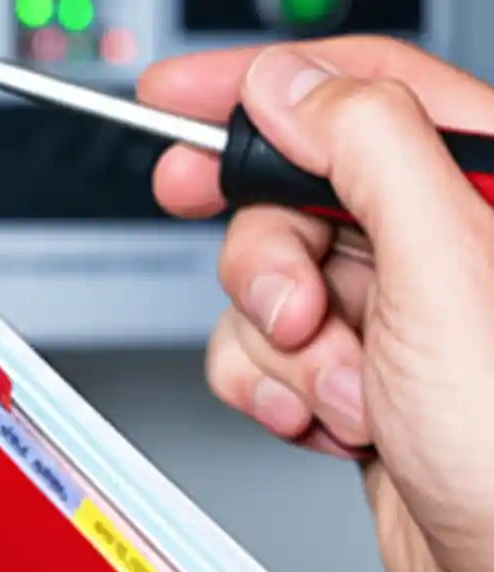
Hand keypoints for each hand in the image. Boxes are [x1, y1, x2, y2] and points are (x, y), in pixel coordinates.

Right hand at [139, 38, 493, 571]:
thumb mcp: (448, 270)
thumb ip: (366, 150)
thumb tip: (287, 86)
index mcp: (480, 186)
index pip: (358, 88)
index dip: (258, 84)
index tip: (176, 94)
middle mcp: (437, 244)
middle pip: (293, 191)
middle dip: (262, 246)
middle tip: (225, 247)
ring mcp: (392, 314)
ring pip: (267, 280)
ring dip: (279, 342)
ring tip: (339, 387)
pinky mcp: (352, 376)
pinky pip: (264, 351)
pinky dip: (275, 388)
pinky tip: (327, 420)